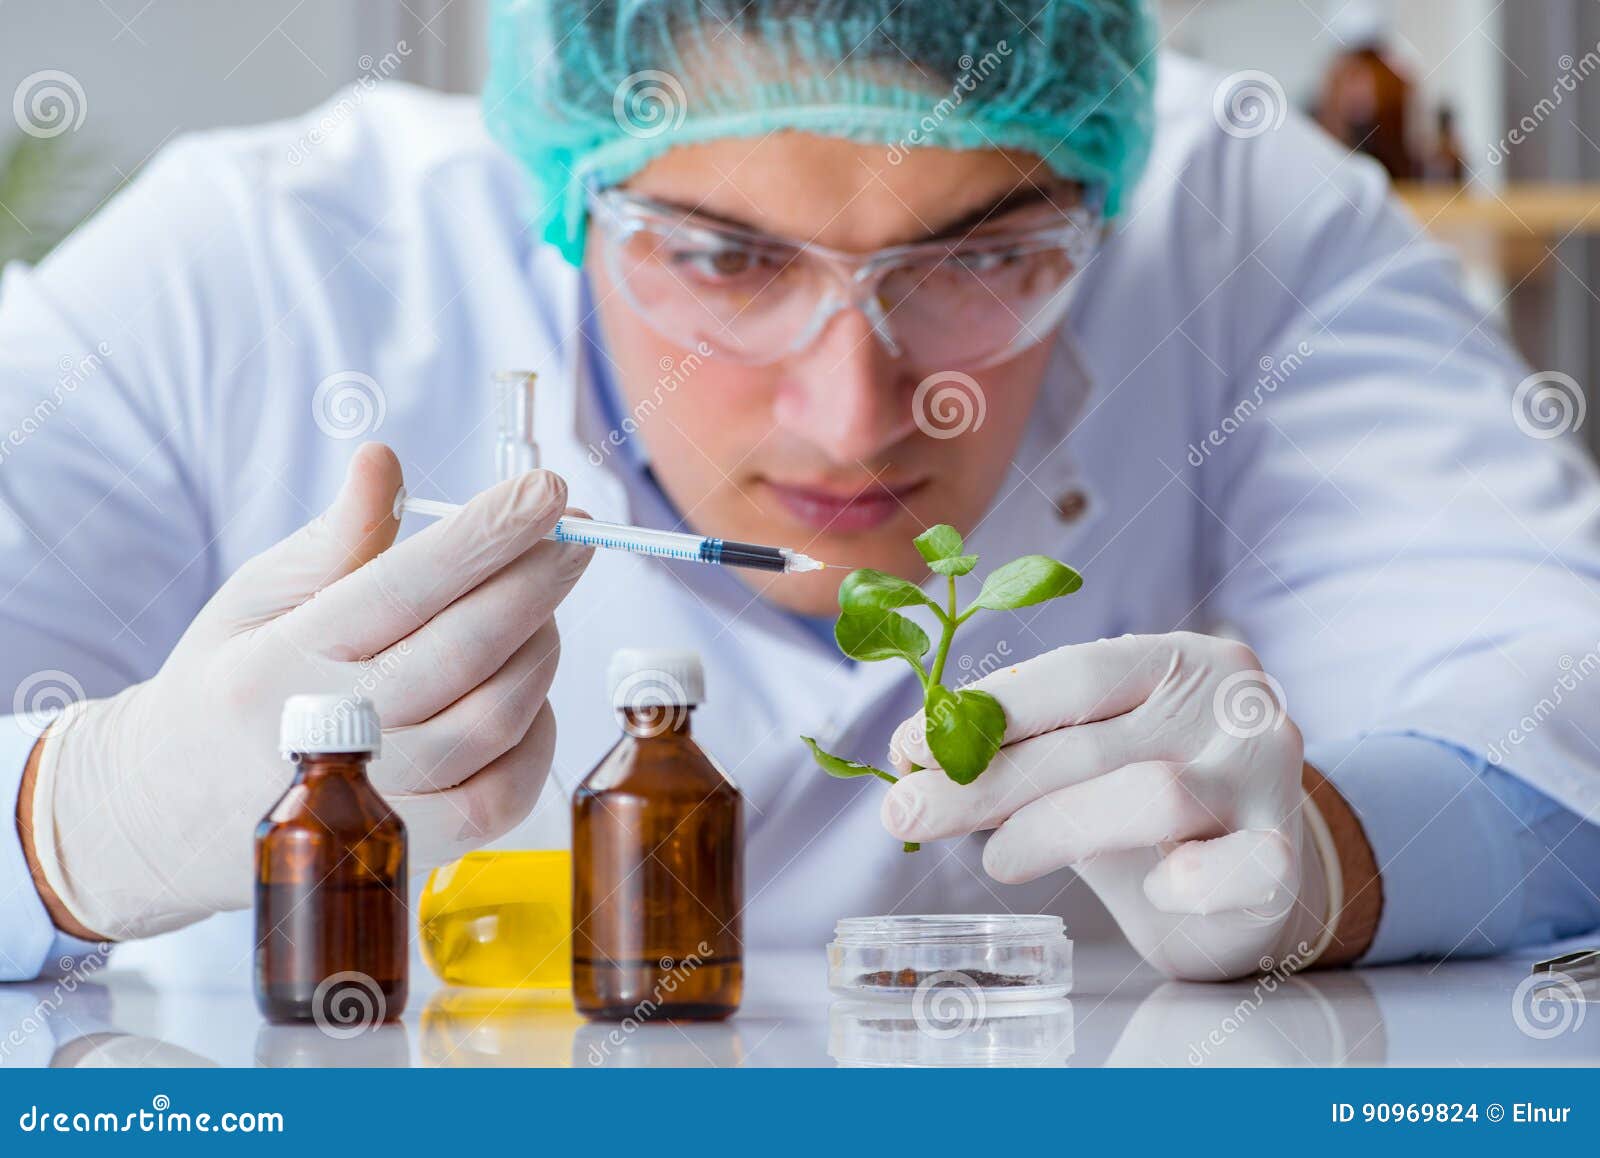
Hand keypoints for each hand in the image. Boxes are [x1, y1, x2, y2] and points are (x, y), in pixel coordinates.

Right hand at [25, 443, 590, 940]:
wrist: (169, 815)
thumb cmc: (228, 686)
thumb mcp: (253, 599)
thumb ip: (333, 539)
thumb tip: (385, 459)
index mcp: (283, 661)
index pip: (405, 585)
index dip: (486, 535)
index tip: (547, 490)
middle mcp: (330, 737)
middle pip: (466, 650)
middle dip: (538, 579)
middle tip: (577, 531)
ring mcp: (375, 803)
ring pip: (496, 716)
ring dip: (540, 647)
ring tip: (541, 604)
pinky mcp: (411, 849)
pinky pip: (506, 791)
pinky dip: (538, 732)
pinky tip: (529, 687)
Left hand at [882, 632, 1333, 979]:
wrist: (1257, 876)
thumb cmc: (1146, 803)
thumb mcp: (1086, 760)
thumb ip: (1021, 750)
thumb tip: (910, 760)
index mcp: (1180, 661)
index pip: (1074, 673)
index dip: (984, 711)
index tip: (906, 748)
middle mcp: (1232, 707)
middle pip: (1093, 740)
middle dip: (985, 780)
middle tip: (908, 813)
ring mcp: (1268, 780)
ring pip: (1153, 794)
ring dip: (1052, 828)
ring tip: (995, 859)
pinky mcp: (1287, 858)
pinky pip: (1241, 869)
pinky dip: (1191, 881)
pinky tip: (1154, 889)